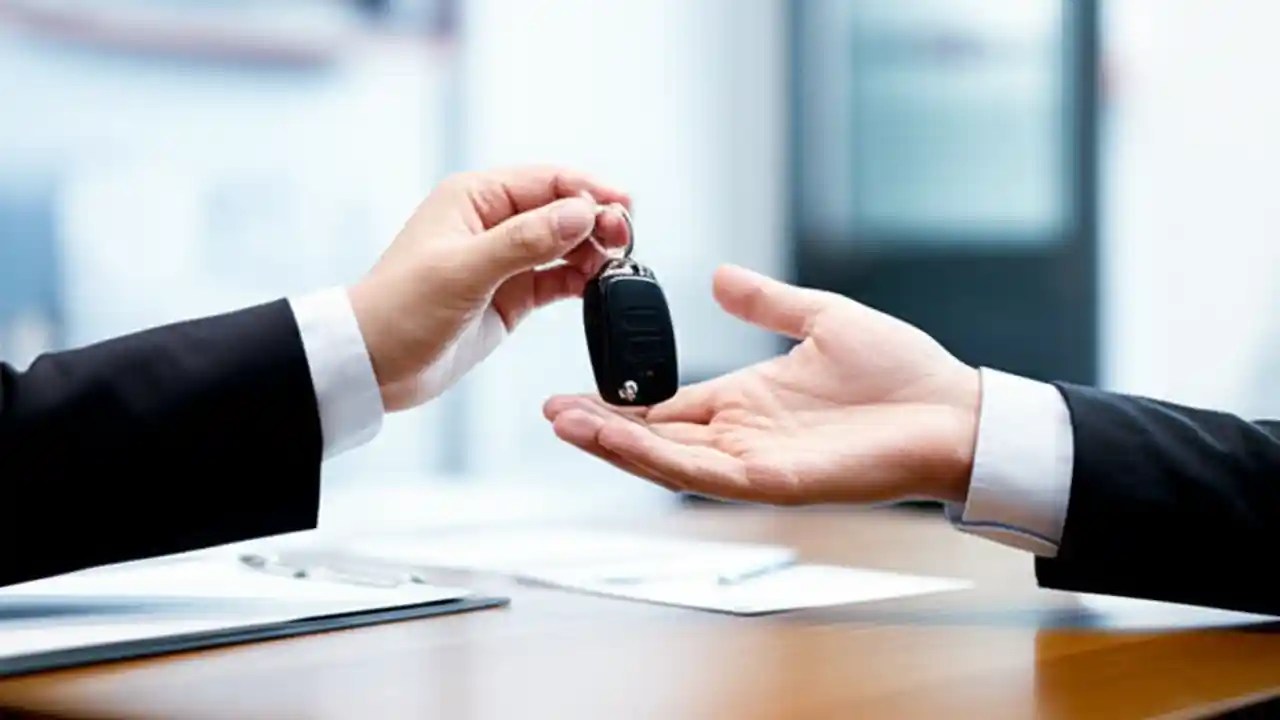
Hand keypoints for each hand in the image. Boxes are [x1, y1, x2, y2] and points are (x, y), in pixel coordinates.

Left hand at [349, 166, 630, 410]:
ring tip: (616, 266)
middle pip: (561, 209)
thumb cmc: (401, 309)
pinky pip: (557, 277)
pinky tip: (599, 286)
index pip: (546, 181)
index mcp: (474, 198)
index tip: (622, 208)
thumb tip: (580, 214)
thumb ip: (525, 241)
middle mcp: (492, 222)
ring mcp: (503, 259)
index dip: (588, 191)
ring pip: (564, 243)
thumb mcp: (464, 271)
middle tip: (625, 240)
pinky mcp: (511, 295)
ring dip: (593, 251)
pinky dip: (581, 279)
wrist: (372, 365)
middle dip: (596, 221)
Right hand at [543, 265, 981, 504]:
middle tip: (549, 411)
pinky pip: (700, 473)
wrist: (954, 411)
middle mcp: (741, 436)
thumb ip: (766, 302)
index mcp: (747, 401)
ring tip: (563, 422)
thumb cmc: (900, 372)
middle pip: (654, 437)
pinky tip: (616, 439)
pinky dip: (654, 457)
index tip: (573, 391)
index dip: (620, 404)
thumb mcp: (820, 317)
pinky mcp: (771, 480)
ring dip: (612, 443)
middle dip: (599, 428)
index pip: (666, 407)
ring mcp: (753, 462)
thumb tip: (719, 275)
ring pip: (665, 458)